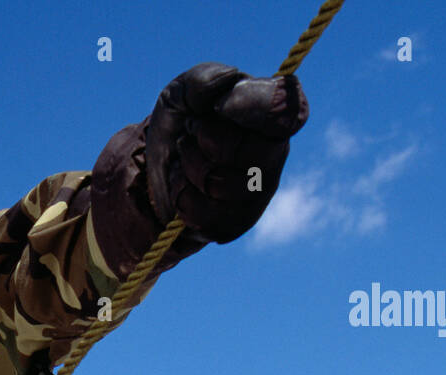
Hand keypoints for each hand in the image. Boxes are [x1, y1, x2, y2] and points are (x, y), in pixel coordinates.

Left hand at [146, 63, 307, 243]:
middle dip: (204, 139)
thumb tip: (227, 85)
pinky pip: (205, 216)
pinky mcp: (236, 224)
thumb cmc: (183, 120)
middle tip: (193, 131)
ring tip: (186, 157)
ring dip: (189, 167)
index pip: (288, 113)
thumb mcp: (185, 90)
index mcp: (273, 116)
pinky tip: (185, 186)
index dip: (250, 108)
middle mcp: (275, 155)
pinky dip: (182, 197)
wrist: (156, 165)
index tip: (219, 106)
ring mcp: (259, 193)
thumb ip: (205, 79)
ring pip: (219, 184)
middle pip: (243, 152)